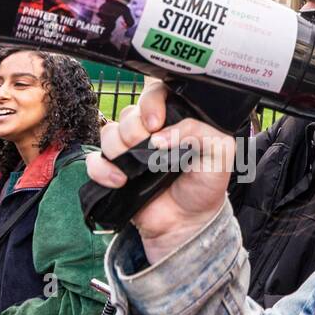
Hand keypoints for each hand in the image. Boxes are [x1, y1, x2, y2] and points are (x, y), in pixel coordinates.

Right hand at [85, 79, 232, 262]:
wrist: (189, 223)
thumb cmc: (206, 185)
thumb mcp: (219, 151)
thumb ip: (199, 131)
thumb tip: (159, 137)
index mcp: (175, 119)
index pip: (155, 91)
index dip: (151, 101)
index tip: (156, 122)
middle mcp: (150, 131)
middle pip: (129, 112)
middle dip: (135, 128)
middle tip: (150, 147)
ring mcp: (129, 151)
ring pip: (110, 133)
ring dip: (119, 148)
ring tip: (136, 168)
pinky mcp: (114, 171)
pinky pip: (94, 161)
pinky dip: (102, 169)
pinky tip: (120, 181)